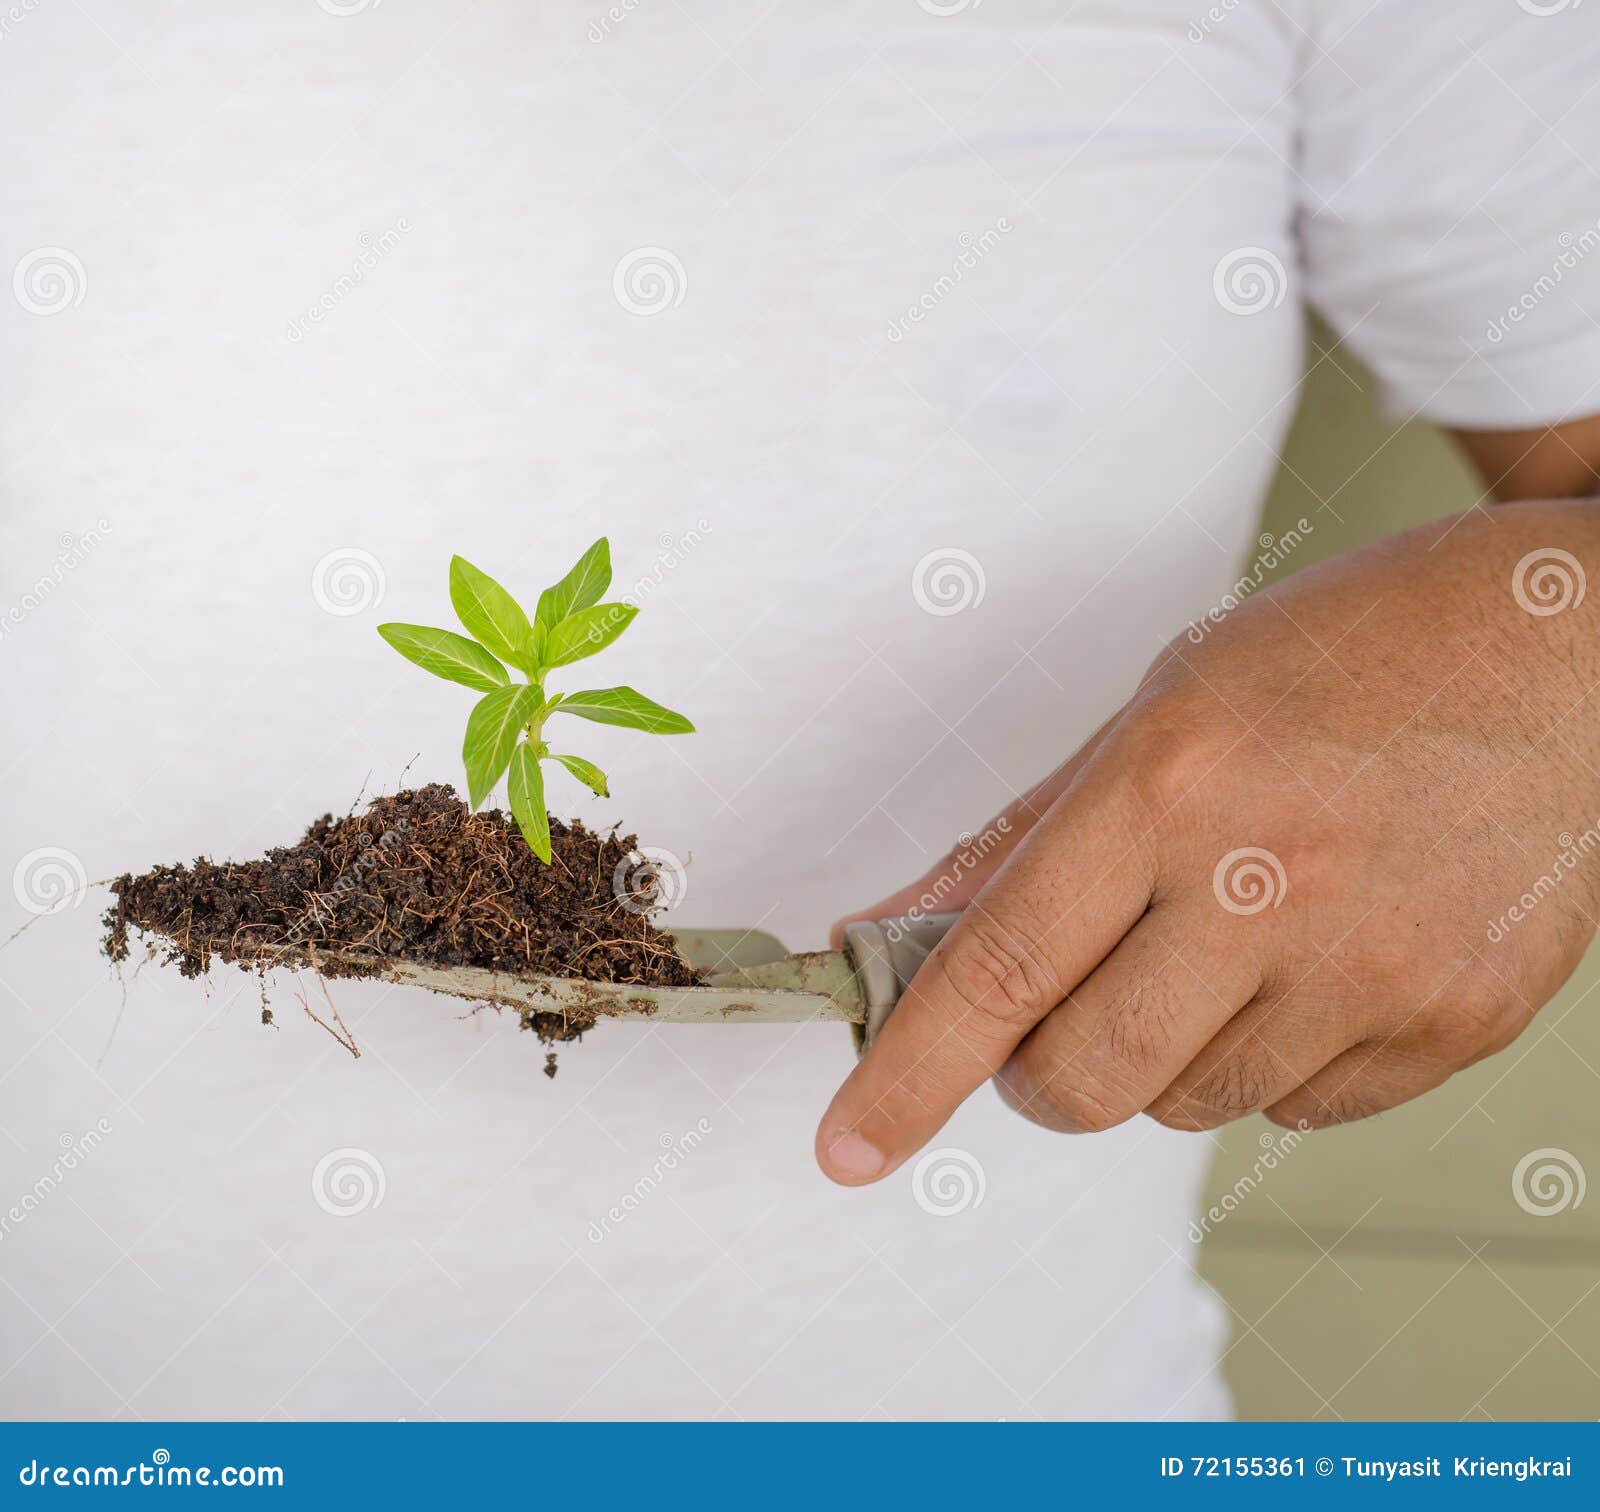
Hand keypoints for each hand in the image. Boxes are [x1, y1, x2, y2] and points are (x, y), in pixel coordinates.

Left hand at [817, 501, 1599, 1184]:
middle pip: (1083, 1077)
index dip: (910, 1074)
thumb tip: (892, 927)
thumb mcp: (1160, 707)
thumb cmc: (1349, 658)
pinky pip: (1295, 1113)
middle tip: (1053, 1016)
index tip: (848, 1144)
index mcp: (1172, 784)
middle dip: (1036, 1075)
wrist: (1568, 655)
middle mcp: (1269, 884)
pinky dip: (1263, 1063)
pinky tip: (1304, 964)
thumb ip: (1019, 839)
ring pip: (1184, 1106)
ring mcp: (1371, 968)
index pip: (1005, 967)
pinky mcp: (1450, 1026)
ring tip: (1213, 946)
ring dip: (1155, 1057)